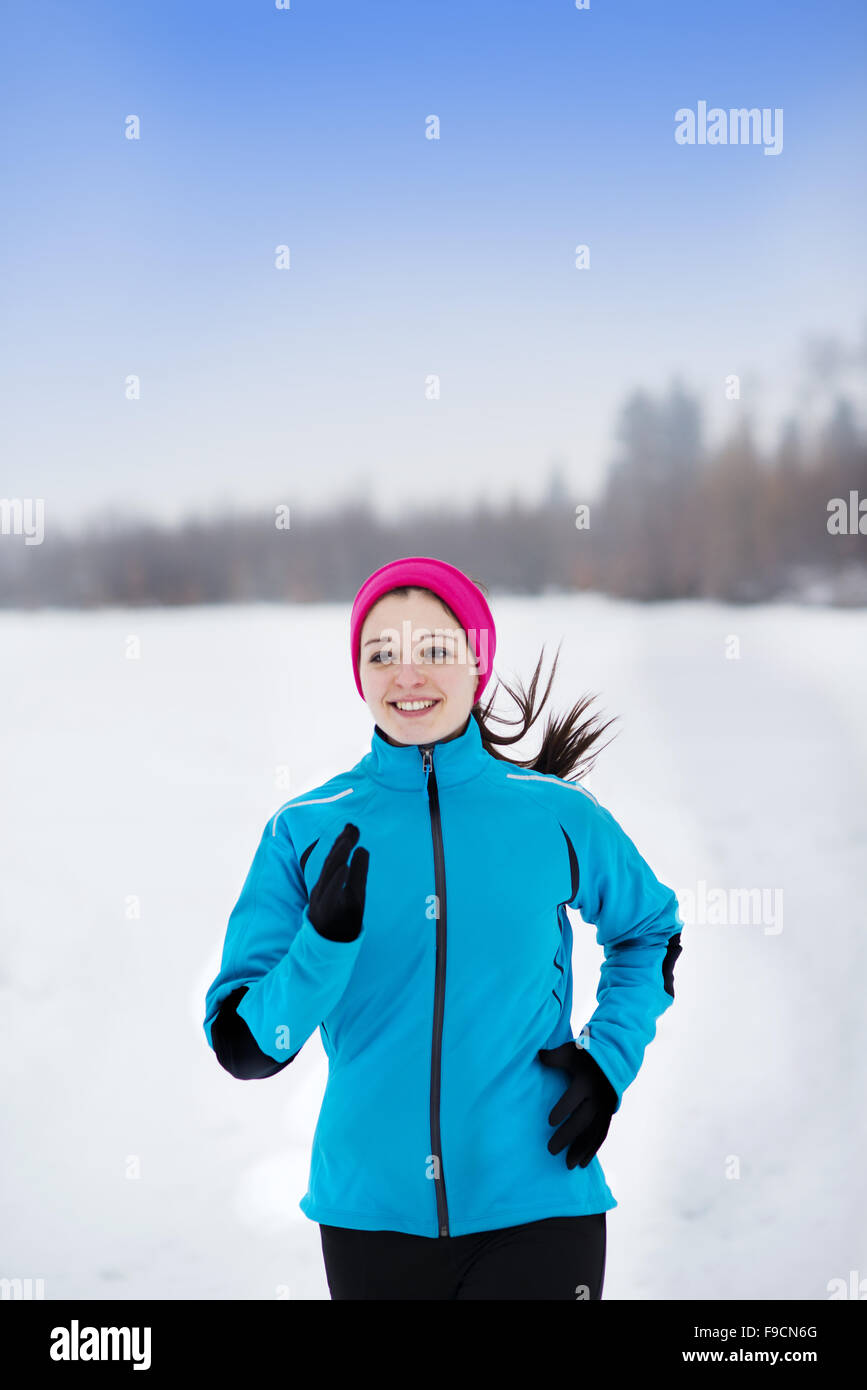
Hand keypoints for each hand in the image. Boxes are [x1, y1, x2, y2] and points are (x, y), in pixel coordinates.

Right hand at [308, 823, 368, 941]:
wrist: (329, 948)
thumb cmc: (340, 919)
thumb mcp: (349, 894)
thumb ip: (356, 873)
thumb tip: (363, 849)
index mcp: (326, 884)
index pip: (333, 859)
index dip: (341, 843)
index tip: (351, 827)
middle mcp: (322, 890)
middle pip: (330, 863)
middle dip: (341, 844)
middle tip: (352, 827)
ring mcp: (323, 901)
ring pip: (329, 875)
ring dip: (338, 856)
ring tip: (348, 840)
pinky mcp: (328, 912)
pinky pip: (331, 894)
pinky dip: (337, 880)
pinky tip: (345, 868)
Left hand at [538, 1040, 618, 1169]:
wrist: (615, 1059)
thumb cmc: (585, 1055)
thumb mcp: (570, 1051)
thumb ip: (554, 1056)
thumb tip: (538, 1055)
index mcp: (585, 1082)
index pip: (573, 1098)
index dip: (563, 1109)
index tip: (550, 1121)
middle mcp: (597, 1098)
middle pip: (582, 1120)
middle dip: (567, 1136)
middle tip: (551, 1150)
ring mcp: (604, 1108)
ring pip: (592, 1132)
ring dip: (580, 1149)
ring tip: (568, 1165)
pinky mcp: (608, 1115)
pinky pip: (601, 1135)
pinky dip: (592, 1150)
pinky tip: (583, 1163)